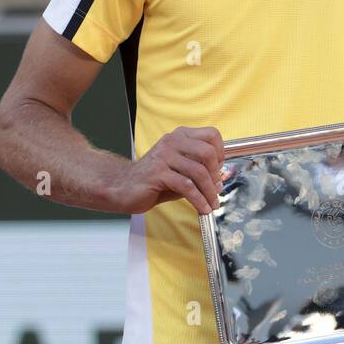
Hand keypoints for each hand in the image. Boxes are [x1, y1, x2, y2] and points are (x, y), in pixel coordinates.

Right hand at [107, 126, 224, 215]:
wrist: (121, 187)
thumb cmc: (152, 179)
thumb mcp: (179, 171)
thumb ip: (198, 173)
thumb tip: (220, 182)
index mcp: (180, 136)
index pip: (211, 135)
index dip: (221, 152)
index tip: (220, 170)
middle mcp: (172, 141)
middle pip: (208, 152)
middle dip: (216, 173)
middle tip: (216, 189)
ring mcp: (164, 156)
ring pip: (198, 171)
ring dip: (209, 191)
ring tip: (212, 204)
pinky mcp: (158, 173)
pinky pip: (187, 186)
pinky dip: (199, 199)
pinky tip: (202, 208)